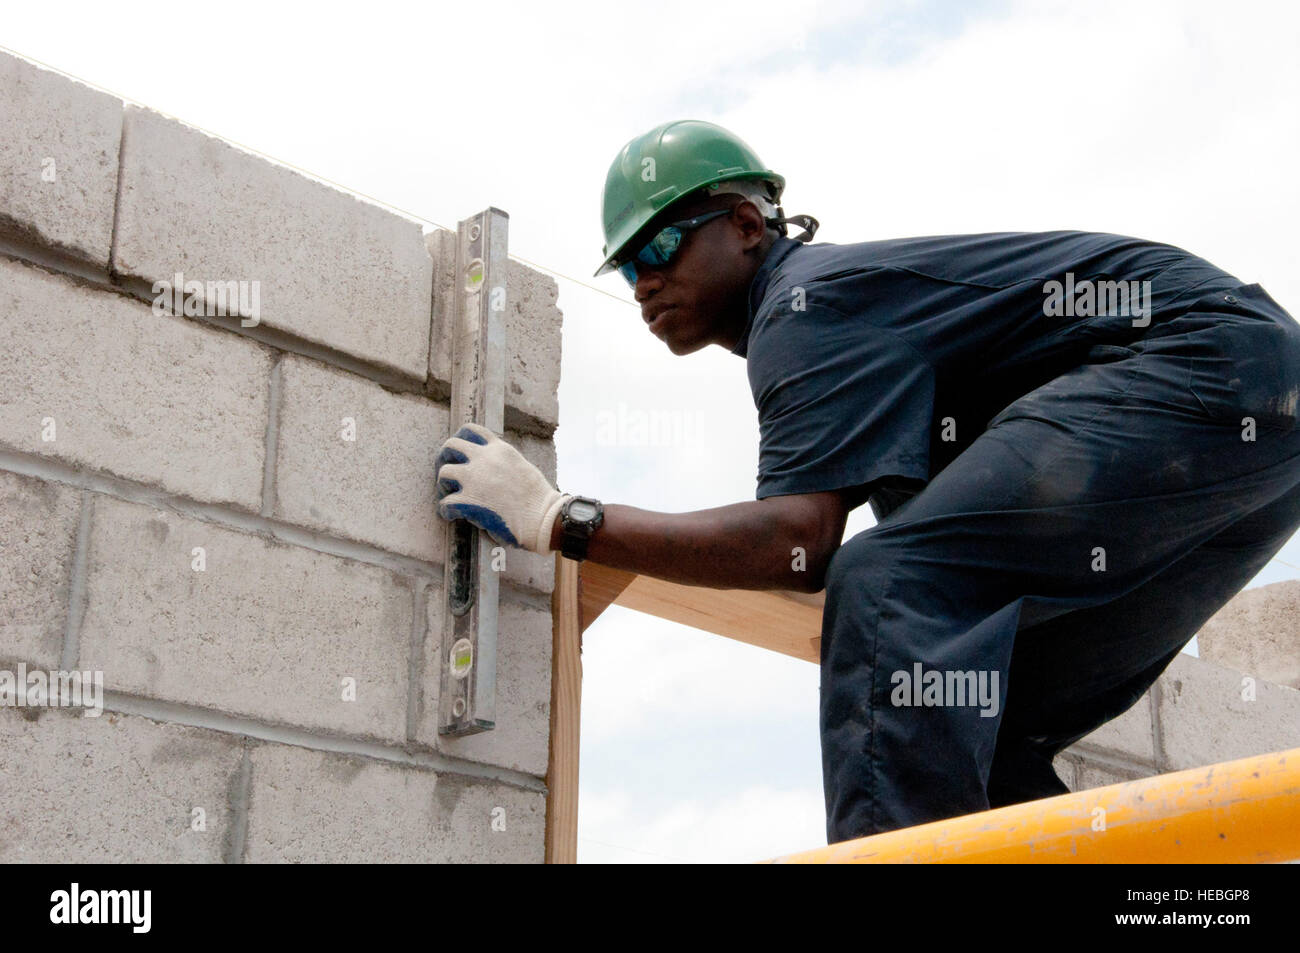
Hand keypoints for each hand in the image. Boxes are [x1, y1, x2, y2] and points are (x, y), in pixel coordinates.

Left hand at [434, 422, 570, 553]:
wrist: (542, 518)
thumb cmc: (538, 499)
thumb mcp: (521, 467)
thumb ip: (502, 463)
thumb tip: (490, 470)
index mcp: (499, 449)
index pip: (471, 430)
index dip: (460, 441)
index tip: (459, 453)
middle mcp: (483, 459)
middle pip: (450, 445)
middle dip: (444, 458)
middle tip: (449, 474)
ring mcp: (474, 479)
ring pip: (443, 472)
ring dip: (443, 485)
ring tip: (450, 495)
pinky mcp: (468, 501)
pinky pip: (445, 504)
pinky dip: (446, 511)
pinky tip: (453, 516)